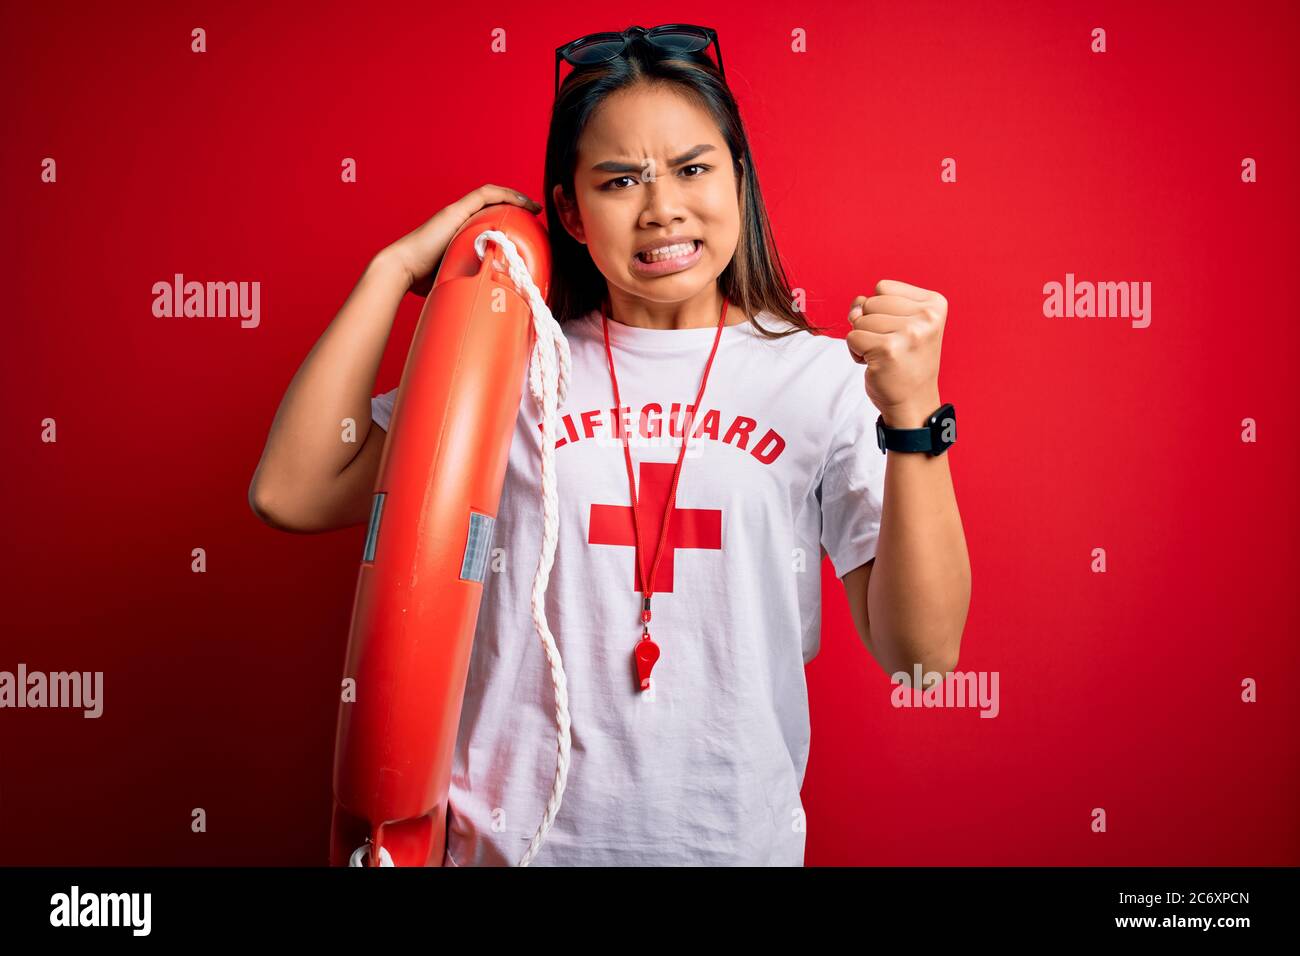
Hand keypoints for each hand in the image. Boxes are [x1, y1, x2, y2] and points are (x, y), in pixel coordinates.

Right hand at [382, 184, 541, 296]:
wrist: (402, 271)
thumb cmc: (422, 280)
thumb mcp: (456, 277)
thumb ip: (471, 279)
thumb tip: (489, 301)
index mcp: (458, 232)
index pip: (486, 218)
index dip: (507, 217)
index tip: (527, 225)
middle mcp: (457, 218)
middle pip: (491, 206)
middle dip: (515, 207)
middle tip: (535, 216)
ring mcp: (456, 213)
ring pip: (490, 196)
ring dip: (514, 198)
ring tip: (533, 206)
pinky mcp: (455, 212)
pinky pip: (484, 195)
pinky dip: (505, 195)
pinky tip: (521, 201)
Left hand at [846, 279, 946, 427]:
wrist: (913, 403)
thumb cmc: (905, 362)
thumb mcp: (899, 323)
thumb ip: (874, 305)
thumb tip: (855, 305)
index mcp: (935, 304)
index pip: (883, 287)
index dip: (881, 310)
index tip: (899, 332)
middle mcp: (926, 317)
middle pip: (870, 302)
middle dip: (870, 325)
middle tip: (891, 347)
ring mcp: (908, 333)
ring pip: (859, 320)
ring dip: (863, 340)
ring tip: (884, 356)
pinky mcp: (888, 350)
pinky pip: (852, 338)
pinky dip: (856, 353)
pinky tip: (876, 364)